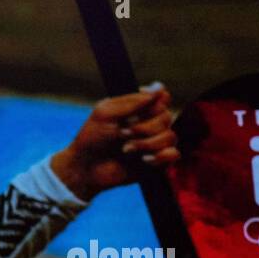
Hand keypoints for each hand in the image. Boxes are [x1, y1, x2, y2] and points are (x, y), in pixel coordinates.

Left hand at [50, 83, 178, 201]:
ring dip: (147, 143)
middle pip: (167, 116)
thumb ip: (132, 101)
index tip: (134, 112)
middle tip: (122, 134)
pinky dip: (160, 157)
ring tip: (126, 150)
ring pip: (170, 136)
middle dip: (144, 127)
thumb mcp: (105, 113)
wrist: (85, 168)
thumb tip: (159, 89)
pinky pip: (173, 155)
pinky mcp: (156, 161)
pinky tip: (144, 160)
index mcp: (139, 107)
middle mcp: (150, 123)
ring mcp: (154, 142)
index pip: (162, 97)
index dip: (155, 103)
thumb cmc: (91, 138)